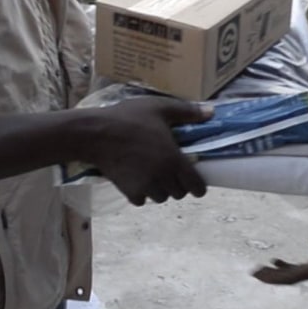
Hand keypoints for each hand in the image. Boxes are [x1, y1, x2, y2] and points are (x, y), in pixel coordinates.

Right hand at [90, 96, 212, 205]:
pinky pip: (142, 200)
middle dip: (179, 184)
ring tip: (155, 175)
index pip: (196, 186)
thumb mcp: (160, 108)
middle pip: (179, 193)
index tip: (195, 180)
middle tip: (172, 170)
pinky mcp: (129, 192)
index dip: (198, 185)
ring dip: (161, 190)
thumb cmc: (129, 118)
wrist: (95, 133)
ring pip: (161, 198)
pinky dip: (142, 193)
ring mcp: (145, 186)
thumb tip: (211, 113)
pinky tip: (137, 179)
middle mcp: (162, 177)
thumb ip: (187, 112)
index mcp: (174, 159)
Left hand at [253, 235, 307, 284]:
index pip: (290, 277)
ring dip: (276, 273)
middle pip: (287, 279)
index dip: (273, 277)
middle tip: (253, 272)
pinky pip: (297, 270)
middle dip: (270, 277)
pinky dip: (285, 267)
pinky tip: (277, 261)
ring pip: (291, 275)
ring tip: (261, 269)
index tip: (257, 273)